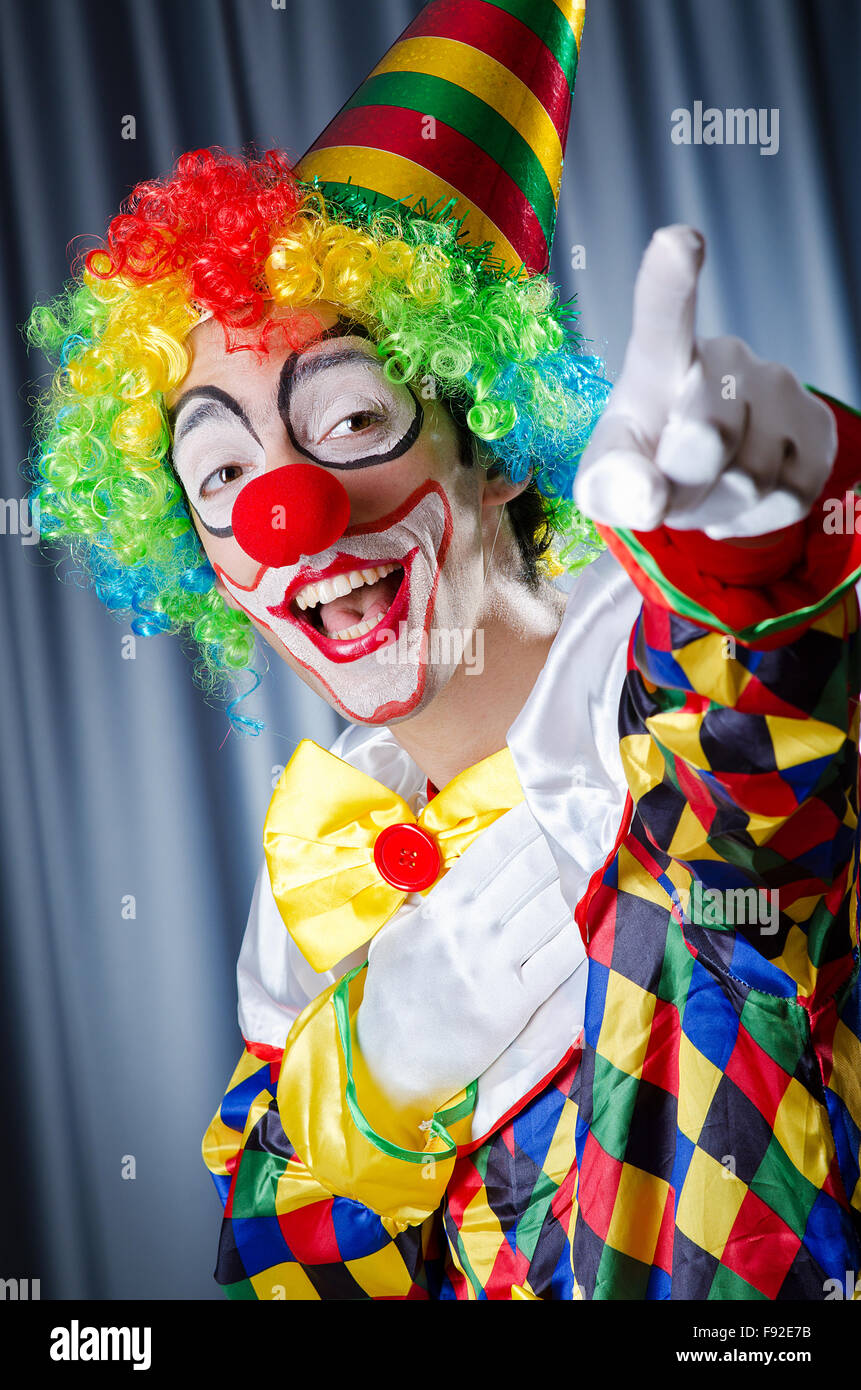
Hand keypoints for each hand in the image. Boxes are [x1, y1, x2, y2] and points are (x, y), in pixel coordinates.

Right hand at [356, 801, 583, 1115]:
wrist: (392, 1061)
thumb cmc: (394, 994)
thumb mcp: (394, 935)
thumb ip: (424, 899)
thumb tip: (448, 865)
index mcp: (440, 907)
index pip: (493, 849)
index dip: (525, 825)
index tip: (541, 817)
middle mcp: (469, 930)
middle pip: (531, 871)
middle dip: (552, 855)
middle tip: (564, 849)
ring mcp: (494, 966)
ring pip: (552, 908)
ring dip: (566, 896)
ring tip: (569, 892)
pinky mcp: (515, 1003)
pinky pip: (562, 956)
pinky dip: (572, 939)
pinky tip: (569, 934)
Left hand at [574, 225, 836, 538]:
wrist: (695, 478)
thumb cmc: (643, 461)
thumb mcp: (606, 477)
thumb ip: (609, 484)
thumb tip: (648, 494)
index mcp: (661, 360)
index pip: (664, 317)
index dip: (670, 282)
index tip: (677, 241)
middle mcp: (725, 360)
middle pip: (708, 438)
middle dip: (683, 484)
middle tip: (669, 482)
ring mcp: (778, 390)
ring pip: (750, 480)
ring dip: (717, 505)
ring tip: (702, 486)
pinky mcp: (816, 429)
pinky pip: (786, 498)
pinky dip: (753, 519)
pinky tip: (737, 496)